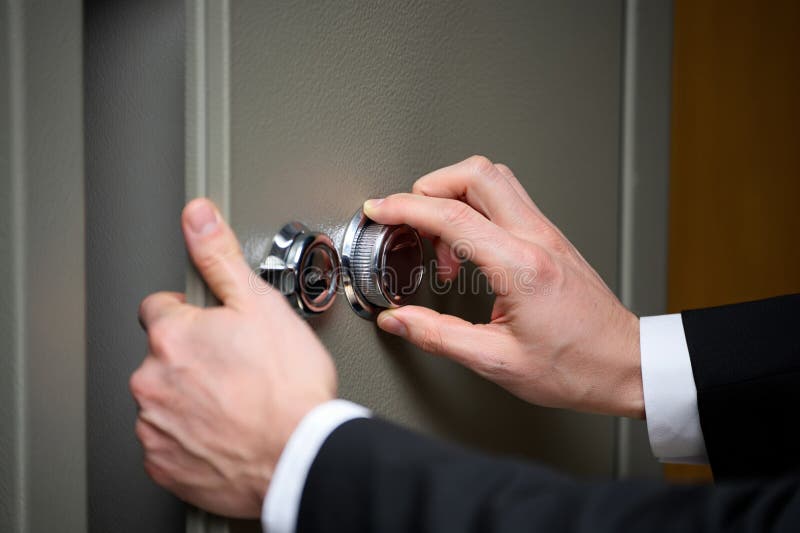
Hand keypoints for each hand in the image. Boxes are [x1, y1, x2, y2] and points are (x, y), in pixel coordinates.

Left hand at [130, 199, 335, 517]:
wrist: (300, 454)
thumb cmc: (288, 386)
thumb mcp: (260, 303)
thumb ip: (220, 256)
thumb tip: (196, 215)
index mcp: (171, 335)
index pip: (160, 308)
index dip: (192, 315)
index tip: (217, 330)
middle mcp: (151, 380)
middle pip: (163, 357)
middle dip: (192, 359)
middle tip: (237, 369)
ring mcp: (154, 426)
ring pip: (165, 400)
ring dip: (190, 398)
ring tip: (236, 402)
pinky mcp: (163, 465)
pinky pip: (168, 443)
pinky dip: (190, 438)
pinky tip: (225, 431)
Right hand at [366, 156, 642, 418]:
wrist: (626, 364)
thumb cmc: (576, 366)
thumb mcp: (498, 362)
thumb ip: (440, 336)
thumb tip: (398, 320)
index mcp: (521, 267)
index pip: (453, 215)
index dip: (405, 207)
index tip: (379, 209)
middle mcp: (536, 238)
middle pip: (477, 174)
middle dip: (431, 185)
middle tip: (408, 218)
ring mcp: (547, 233)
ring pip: (495, 179)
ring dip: (456, 195)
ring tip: (440, 243)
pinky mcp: (551, 238)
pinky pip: (507, 201)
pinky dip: (476, 210)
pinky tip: (468, 250)